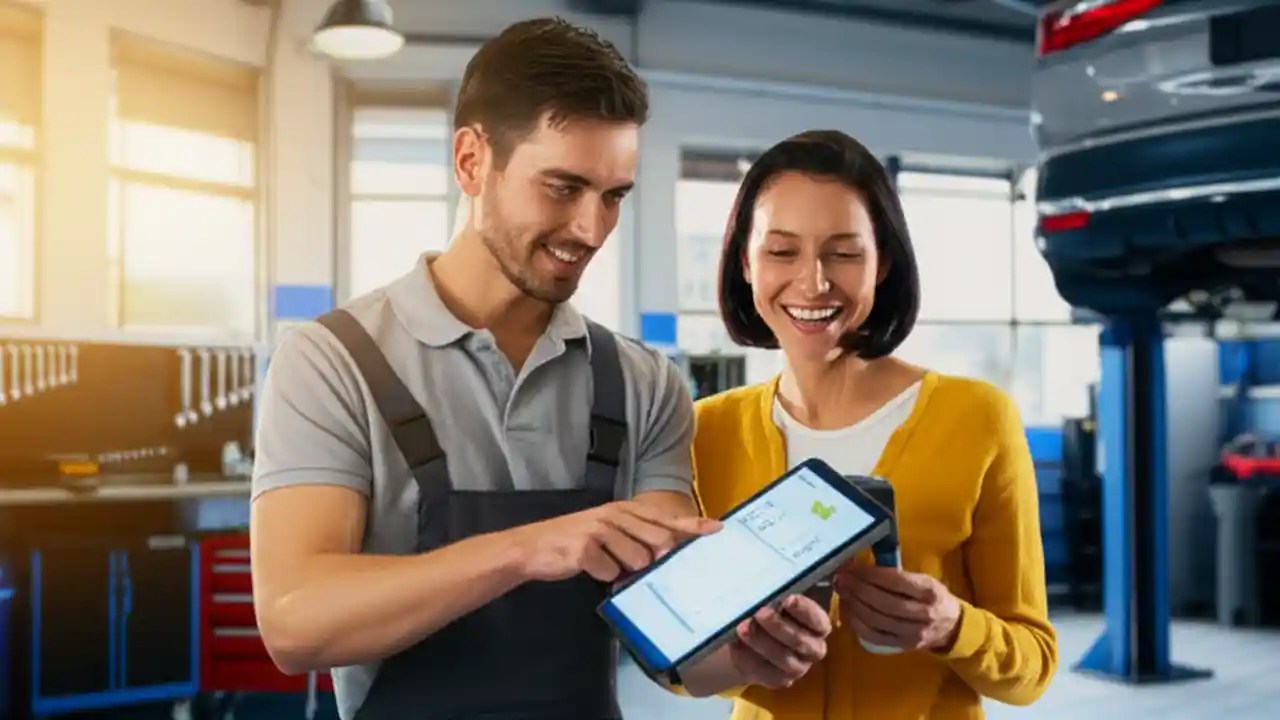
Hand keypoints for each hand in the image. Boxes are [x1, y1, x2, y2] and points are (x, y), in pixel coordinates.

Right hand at [511, 501, 720, 582]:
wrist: (532, 548)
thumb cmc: (575, 543)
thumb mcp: (608, 534)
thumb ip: (637, 540)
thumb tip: (667, 554)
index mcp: (623, 510)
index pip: (665, 517)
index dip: (692, 523)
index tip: (717, 529)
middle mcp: (614, 514)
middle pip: (658, 538)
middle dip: (662, 556)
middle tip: (652, 565)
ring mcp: (600, 529)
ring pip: (637, 558)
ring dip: (626, 570)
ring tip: (606, 564)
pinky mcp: (585, 548)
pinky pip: (610, 572)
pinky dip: (603, 577)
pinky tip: (590, 569)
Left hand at [727, 594, 830, 688]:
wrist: (748, 640)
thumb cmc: (768, 611)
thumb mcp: (776, 601)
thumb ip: (778, 597)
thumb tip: (772, 590)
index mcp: (818, 626)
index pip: (818, 620)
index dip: (805, 610)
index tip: (788, 599)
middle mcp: (813, 649)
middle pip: (800, 641)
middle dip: (778, 626)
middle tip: (760, 613)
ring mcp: (797, 667)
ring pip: (783, 658)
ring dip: (762, 642)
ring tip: (742, 628)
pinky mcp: (778, 680)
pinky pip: (765, 671)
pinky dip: (750, 657)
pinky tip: (737, 646)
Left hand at [834, 565, 960, 651]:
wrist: (950, 627)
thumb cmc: (932, 597)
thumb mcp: (924, 580)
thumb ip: (899, 574)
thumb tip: (862, 567)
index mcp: (929, 591)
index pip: (895, 581)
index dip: (870, 574)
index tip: (853, 567)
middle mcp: (922, 614)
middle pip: (884, 602)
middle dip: (858, 589)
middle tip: (841, 579)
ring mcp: (913, 633)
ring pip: (877, 620)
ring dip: (854, 604)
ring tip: (842, 592)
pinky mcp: (903, 645)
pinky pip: (874, 636)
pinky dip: (857, 623)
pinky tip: (848, 610)